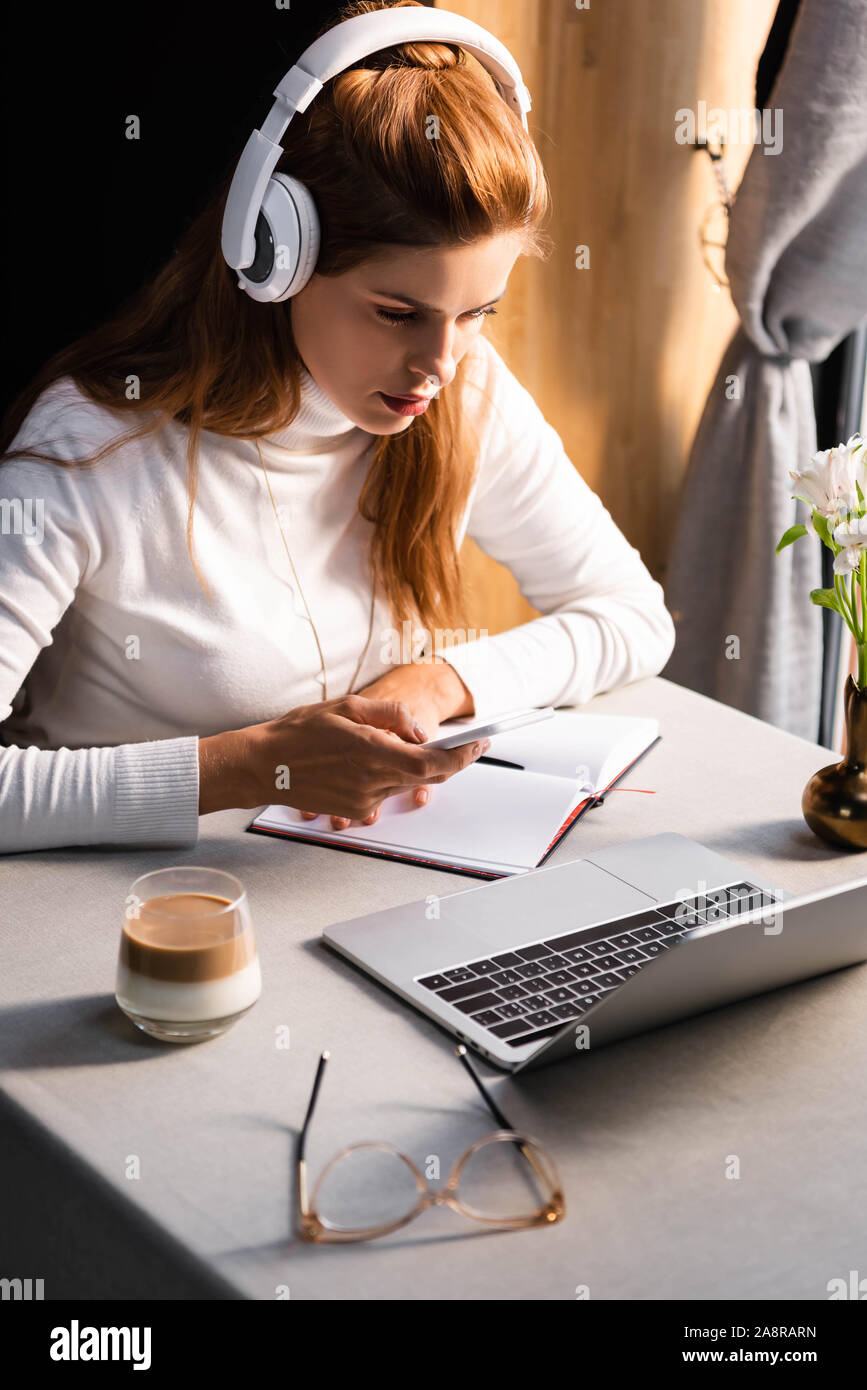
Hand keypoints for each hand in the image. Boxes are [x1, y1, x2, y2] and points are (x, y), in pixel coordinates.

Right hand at [302, 659, 474, 829]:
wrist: (263, 766)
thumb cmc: (298, 733)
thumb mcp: (346, 706)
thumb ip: (391, 715)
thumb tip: (420, 731)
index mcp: (369, 751)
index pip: (430, 763)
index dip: (461, 758)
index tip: (479, 745)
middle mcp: (370, 781)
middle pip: (426, 776)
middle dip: (449, 760)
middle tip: (466, 745)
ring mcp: (362, 800)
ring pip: (406, 783)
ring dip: (416, 766)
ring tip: (407, 744)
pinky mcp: (354, 810)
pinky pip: (386, 793)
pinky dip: (392, 776)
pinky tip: (377, 759)